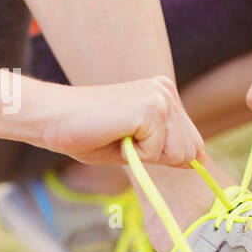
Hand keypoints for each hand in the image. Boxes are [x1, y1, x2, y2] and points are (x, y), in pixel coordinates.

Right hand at [43, 75, 203, 166]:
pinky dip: (135, 154)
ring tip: (116, 136)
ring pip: (178, 154)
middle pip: (189, 150)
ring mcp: (160, 98)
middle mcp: (166, 90)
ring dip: (145, 156)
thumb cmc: (85, 132)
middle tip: (120, 139)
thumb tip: (200, 161)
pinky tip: (114, 134)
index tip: (132, 143)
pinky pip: (157, 153)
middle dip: (156, 157)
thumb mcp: (134, 143)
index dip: (164, 154)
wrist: (51, 117)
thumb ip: (166, 148)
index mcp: (163, 93)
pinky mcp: (151, 109)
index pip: (192, 142)